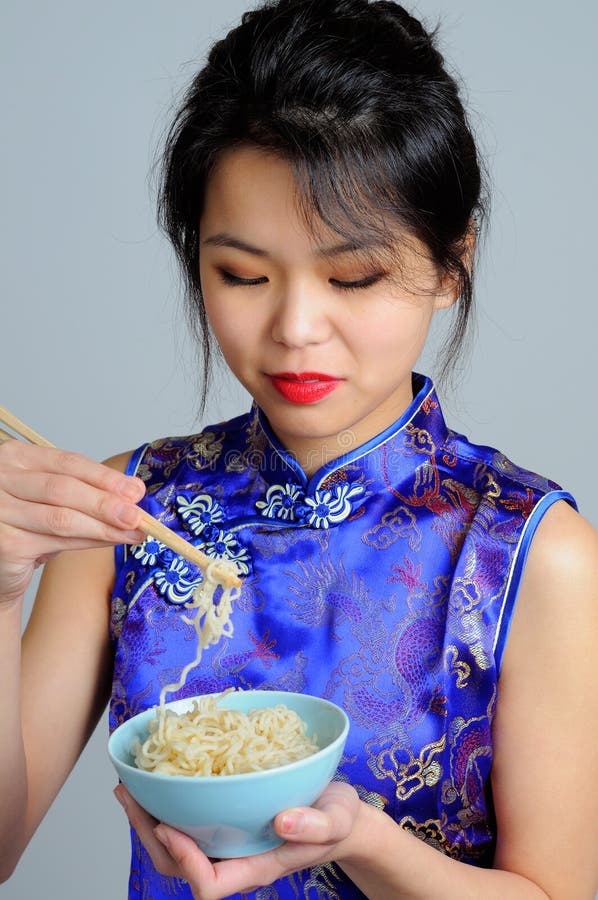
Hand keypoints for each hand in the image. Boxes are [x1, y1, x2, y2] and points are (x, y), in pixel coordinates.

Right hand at [0, 439, 144, 603]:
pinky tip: (107, 542)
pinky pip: (55, 542)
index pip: (67, 463)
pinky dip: (87, 542)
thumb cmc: (29, 523)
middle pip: (64, 489)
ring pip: (62, 518)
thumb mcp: (53, 498)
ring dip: (103, 527)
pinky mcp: (4, 542)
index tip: (135, 491)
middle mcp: (0, 479)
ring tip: (132, 533)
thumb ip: (85, 490)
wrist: (1, 563)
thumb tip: (133, 491)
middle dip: (106, 503)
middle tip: (138, 516)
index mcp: (15, 457)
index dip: (104, 477)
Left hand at [114, 781, 362, 899]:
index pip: (208, 885)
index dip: (184, 861)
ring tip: (129, 785)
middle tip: (127, 794)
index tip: (169, 827)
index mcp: (255, 866)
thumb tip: (283, 819)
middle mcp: (233, 858)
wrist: (339, 811)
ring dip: (148, 818)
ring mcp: (226, 841)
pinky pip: (187, 821)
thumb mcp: (337, 820)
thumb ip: (316, 826)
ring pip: (175, 845)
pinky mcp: (225, 820)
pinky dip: (166, 802)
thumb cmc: (338, 821)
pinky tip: (159, 776)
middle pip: (177, 865)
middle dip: (147, 834)